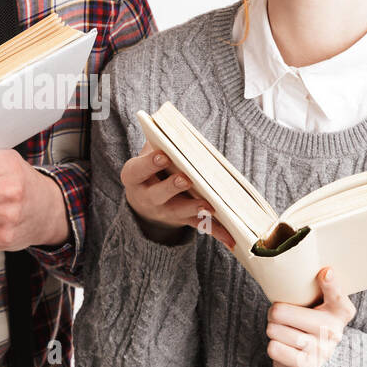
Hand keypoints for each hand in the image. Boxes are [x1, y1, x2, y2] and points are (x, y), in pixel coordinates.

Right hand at [120, 140, 235, 249]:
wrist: (145, 202)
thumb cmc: (151, 169)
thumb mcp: (148, 154)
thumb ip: (159, 142)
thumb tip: (175, 128)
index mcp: (135, 177)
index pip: (138, 170)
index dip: (148, 164)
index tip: (162, 155)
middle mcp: (147, 198)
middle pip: (157, 194)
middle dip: (171, 187)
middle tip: (185, 179)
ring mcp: (165, 212)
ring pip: (179, 212)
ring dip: (194, 209)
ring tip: (209, 206)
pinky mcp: (182, 221)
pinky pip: (200, 226)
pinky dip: (217, 232)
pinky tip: (231, 239)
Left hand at [266, 266, 357, 366]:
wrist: (310, 360)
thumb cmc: (309, 323)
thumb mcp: (318, 305)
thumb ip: (312, 288)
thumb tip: (314, 270)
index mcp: (340, 311)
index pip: (336, 295)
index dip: (330, 283)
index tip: (325, 272)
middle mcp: (335, 331)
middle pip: (281, 311)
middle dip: (274, 313)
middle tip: (282, 316)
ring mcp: (323, 350)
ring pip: (274, 330)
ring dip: (273, 330)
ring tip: (285, 332)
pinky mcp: (308, 366)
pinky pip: (274, 348)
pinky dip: (274, 346)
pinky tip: (286, 347)